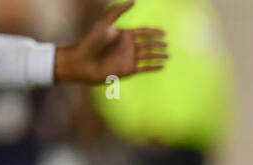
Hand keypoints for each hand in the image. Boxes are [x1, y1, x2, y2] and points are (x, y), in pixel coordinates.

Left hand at [54, 2, 168, 83]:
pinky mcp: (130, 69)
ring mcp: (130, 58)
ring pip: (149, 56)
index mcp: (124, 34)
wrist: (84, 62)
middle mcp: (129, 46)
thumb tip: (133, 1)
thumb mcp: (104, 23)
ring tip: (168, 55)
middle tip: (168, 44)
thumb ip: (117, 11)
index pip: (144, 32)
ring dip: (158, 55)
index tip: (164, 32)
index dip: (154, 32)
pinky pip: (145, 68)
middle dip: (158, 44)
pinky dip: (154, 67)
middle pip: (148, 44)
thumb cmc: (91, 41)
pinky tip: (162, 66)